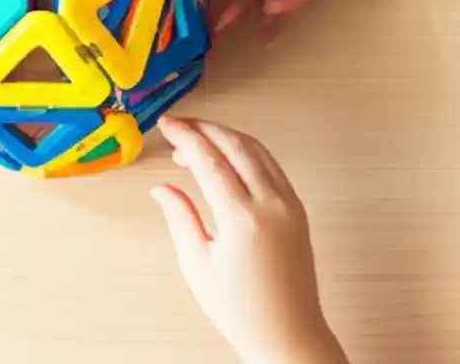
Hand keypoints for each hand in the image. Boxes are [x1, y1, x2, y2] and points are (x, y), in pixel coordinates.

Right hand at [149, 118, 346, 363]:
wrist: (288, 334)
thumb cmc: (243, 310)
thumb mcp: (197, 264)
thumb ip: (179, 217)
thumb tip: (162, 189)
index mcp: (242, 219)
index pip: (209, 160)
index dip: (185, 137)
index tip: (167, 125)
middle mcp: (271, 205)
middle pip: (236, 145)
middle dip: (204, 128)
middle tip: (179, 124)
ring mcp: (289, 205)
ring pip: (257, 150)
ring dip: (226, 136)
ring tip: (198, 139)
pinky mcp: (297, 210)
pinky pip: (271, 165)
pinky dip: (246, 151)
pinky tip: (227, 158)